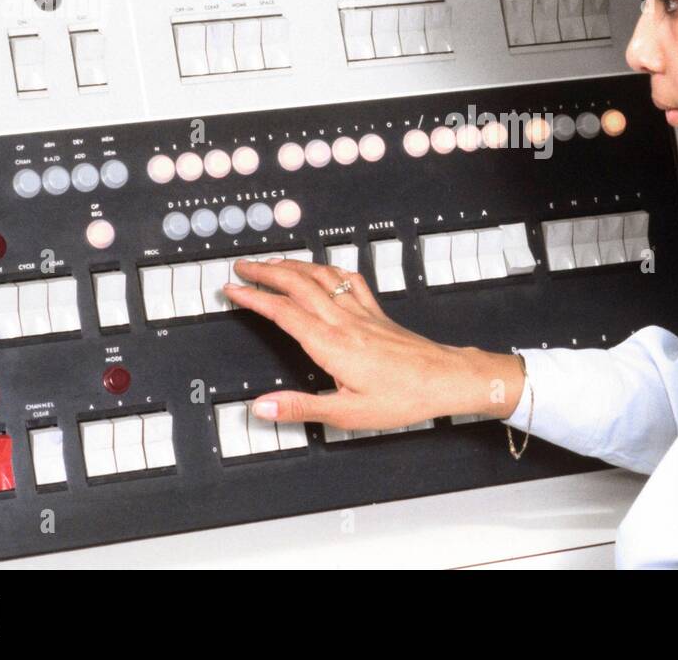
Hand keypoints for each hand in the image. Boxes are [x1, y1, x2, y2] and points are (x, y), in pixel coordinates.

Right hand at [223, 258, 524, 429]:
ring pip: (321, 277)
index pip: (283, 312)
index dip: (253, 298)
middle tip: (242, 267)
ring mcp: (362, 313)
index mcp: (331, 344)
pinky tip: (324, 268)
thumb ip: (301, 407)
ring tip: (272, 263)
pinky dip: (328, 269)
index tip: (232, 289)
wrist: (445, 378)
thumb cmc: (403, 397)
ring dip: (293, 266)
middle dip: (266, 272)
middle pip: (298, 284)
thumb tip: (262, 407)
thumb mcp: (347, 413)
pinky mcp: (377, 313)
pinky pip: (349, 280)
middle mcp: (344, 321)